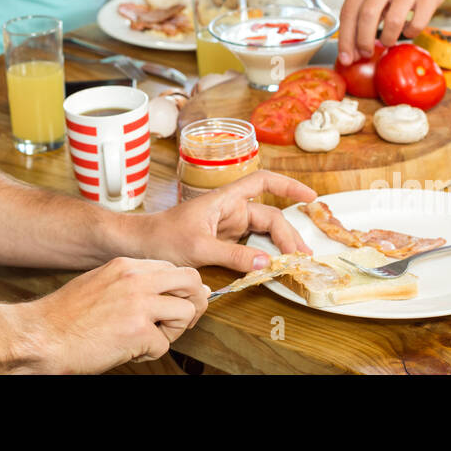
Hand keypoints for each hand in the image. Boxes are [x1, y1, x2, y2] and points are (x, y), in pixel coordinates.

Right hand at [27, 257, 208, 372]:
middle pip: (191, 281)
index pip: (174, 268)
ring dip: (173, 331)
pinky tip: (128, 350)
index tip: (178, 305)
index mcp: (126, 265)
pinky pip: (164, 344)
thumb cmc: (66, 317)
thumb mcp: (101, 282)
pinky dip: (149, 353)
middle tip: (178, 322)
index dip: (182, 289)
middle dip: (193, 304)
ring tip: (149, 338)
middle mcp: (136, 279)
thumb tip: (166, 289)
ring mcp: (138, 303)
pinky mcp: (138, 331)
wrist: (42, 336)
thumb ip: (132, 282)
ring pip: (186, 312)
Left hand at [136, 171, 316, 271]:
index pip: (262, 183)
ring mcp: (228, 227)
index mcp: (225, 200)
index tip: (311, 196)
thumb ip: (233, 255)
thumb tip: (266, 263)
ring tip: (296, 263)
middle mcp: (230, 210)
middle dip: (288, 234)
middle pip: (270, 216)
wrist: (139, 247)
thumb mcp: (198, 247)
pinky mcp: (224, 243)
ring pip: (263, 233)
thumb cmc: (162, 237)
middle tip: (302, 256)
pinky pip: (252, 247)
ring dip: (280, 246)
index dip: (288, 186)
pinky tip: (275, 268)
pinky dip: (265, 256)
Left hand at [337, 0, 450, 63]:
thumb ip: (362, 10)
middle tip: (365, 53)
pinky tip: (408, 28)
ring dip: (388, 39)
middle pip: (366, 16)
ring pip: (393, 22)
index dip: (345, 38)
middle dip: (362, 42)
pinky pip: (416, 24)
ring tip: (388, 40)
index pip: (349, 10)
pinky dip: (410, 33)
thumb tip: (352, 49)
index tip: (346, 58)